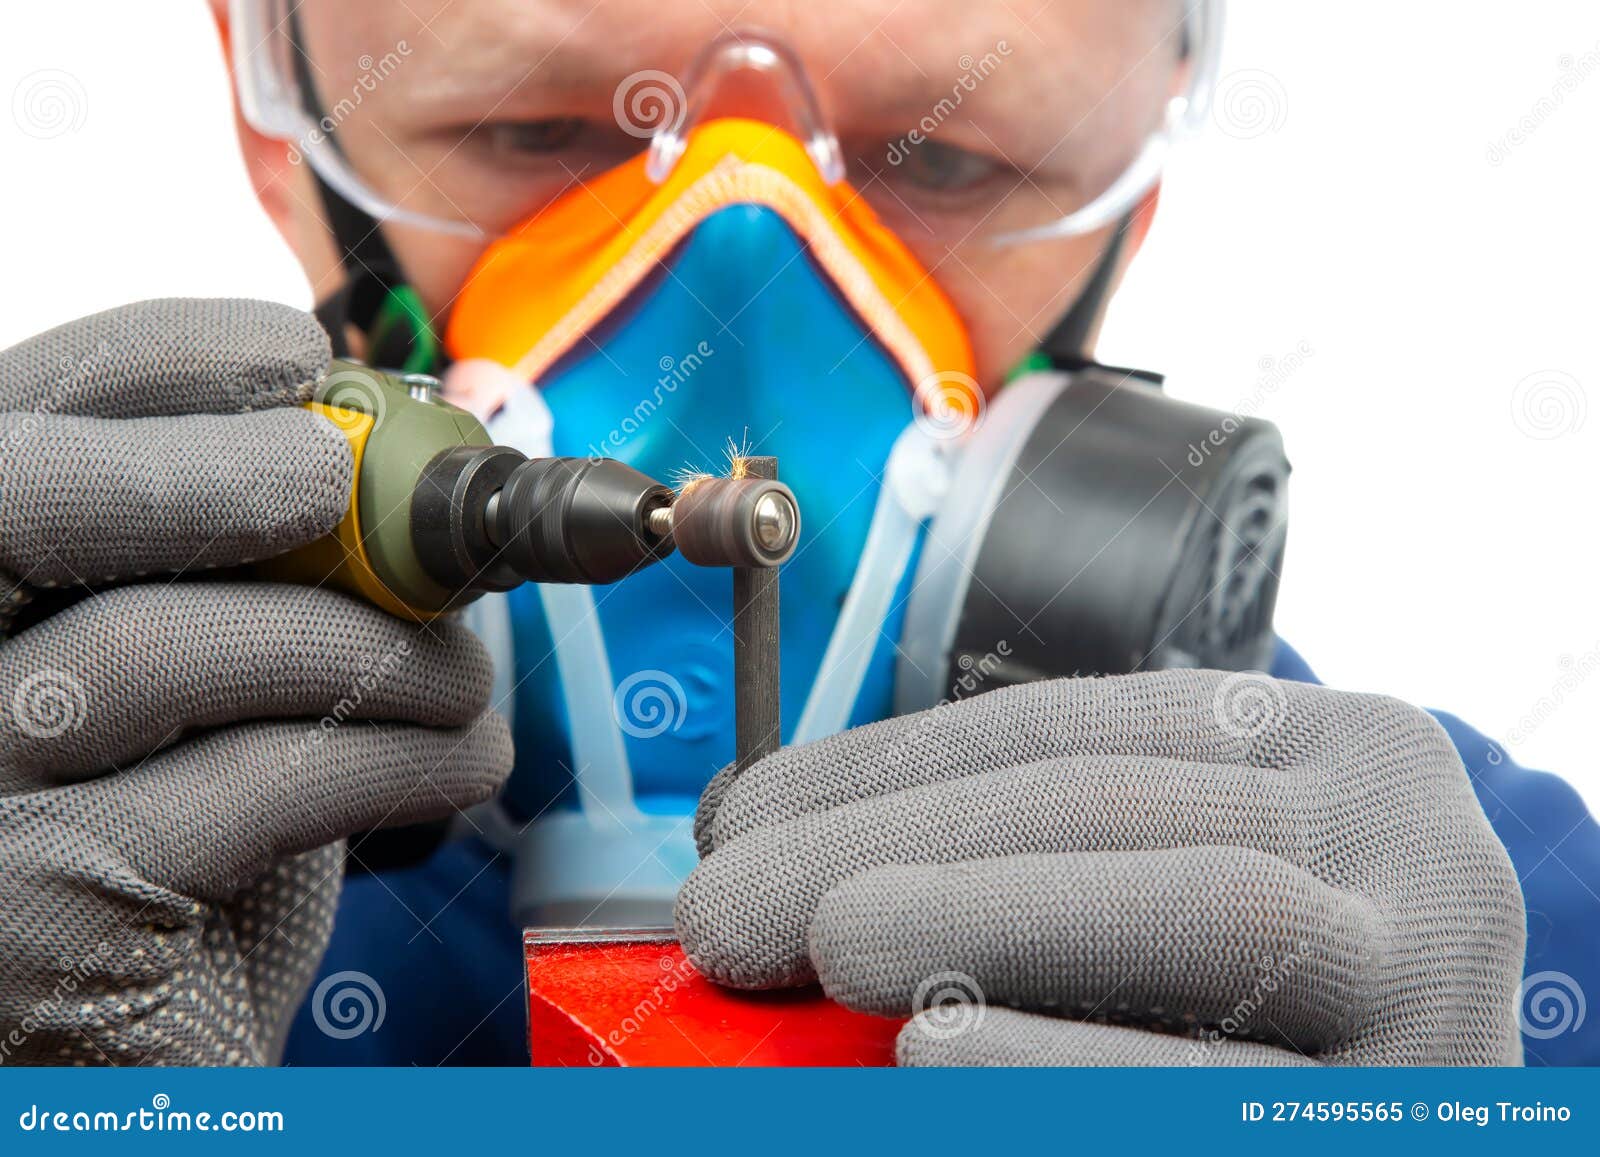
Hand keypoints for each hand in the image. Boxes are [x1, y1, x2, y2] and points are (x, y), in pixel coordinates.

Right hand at [0, 300, 511, 1064]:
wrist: (154, 1064)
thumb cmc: (183, 854)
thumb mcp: (206, 688)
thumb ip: (244, 576)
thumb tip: (381, 468)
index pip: (3, 426)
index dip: (144, 365)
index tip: (291, 355)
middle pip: (7, 502)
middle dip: (206, 468)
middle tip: (347, 483)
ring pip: (149, 648)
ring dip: (355, 643)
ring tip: (460, 677)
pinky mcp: (36, 924)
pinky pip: (244, 785)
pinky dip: (392, 756)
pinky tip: (461, 759)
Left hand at [677, 669, 1525, 1065]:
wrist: (1364, 1119)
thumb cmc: (1245, 1020)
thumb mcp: (1154, 901)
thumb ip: (1008, 867)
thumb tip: (767, 852)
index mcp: (1335, 759)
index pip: (1084, 729)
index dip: (892, 763)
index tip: (742, 814)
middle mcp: (1412, 853)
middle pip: (1124, 807)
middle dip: (902, 838)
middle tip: (732, 901)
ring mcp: (1438, 992)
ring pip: (1207, 912)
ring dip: (986, 918)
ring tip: (827, 943)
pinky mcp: (1417, 1114)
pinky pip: (1216, 1090)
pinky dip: (1066, 1067)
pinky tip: (935, 1059)